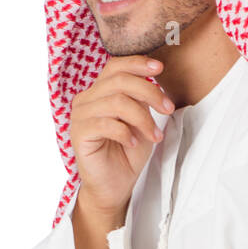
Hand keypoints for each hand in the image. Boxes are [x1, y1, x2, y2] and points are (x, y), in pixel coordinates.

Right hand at [70, 55, 175, 217]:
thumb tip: (152, 81)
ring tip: (155, 136)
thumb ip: (141, 99)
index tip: (160, 68)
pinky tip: (133, 143)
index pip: (115, 66)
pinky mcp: (79, 134)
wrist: (115, 186)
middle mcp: (87, 99)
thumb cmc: (127, 153)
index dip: (137, 63)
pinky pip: (106, 124)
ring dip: (142, 118)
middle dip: (149, 92)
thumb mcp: (141, 120)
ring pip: (116, 102)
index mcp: (100, 92)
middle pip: (119, 81)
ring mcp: (80, 116)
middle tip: (168, 109)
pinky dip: (126, 132)